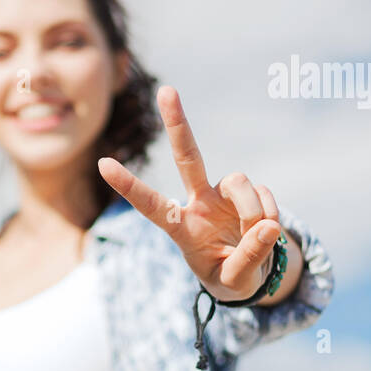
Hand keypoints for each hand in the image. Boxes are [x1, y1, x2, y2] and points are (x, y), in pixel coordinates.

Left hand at [97, 85, 284, 302]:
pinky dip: (268, 213)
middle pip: (188, 156)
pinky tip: (266, 230)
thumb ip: (247, 257)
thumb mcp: (233, 280)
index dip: (128, 185)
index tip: (102, 163)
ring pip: (239, 181)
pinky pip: (264, 194)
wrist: (251, 274)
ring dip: (252, 208)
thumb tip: (268, 226)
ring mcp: (223, 194)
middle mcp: (198, 201)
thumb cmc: (228, 277)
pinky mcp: (250, 192)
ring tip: (257, 234)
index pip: (151, 205)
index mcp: (180, 226)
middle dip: (178, 123)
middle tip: (166, 90)